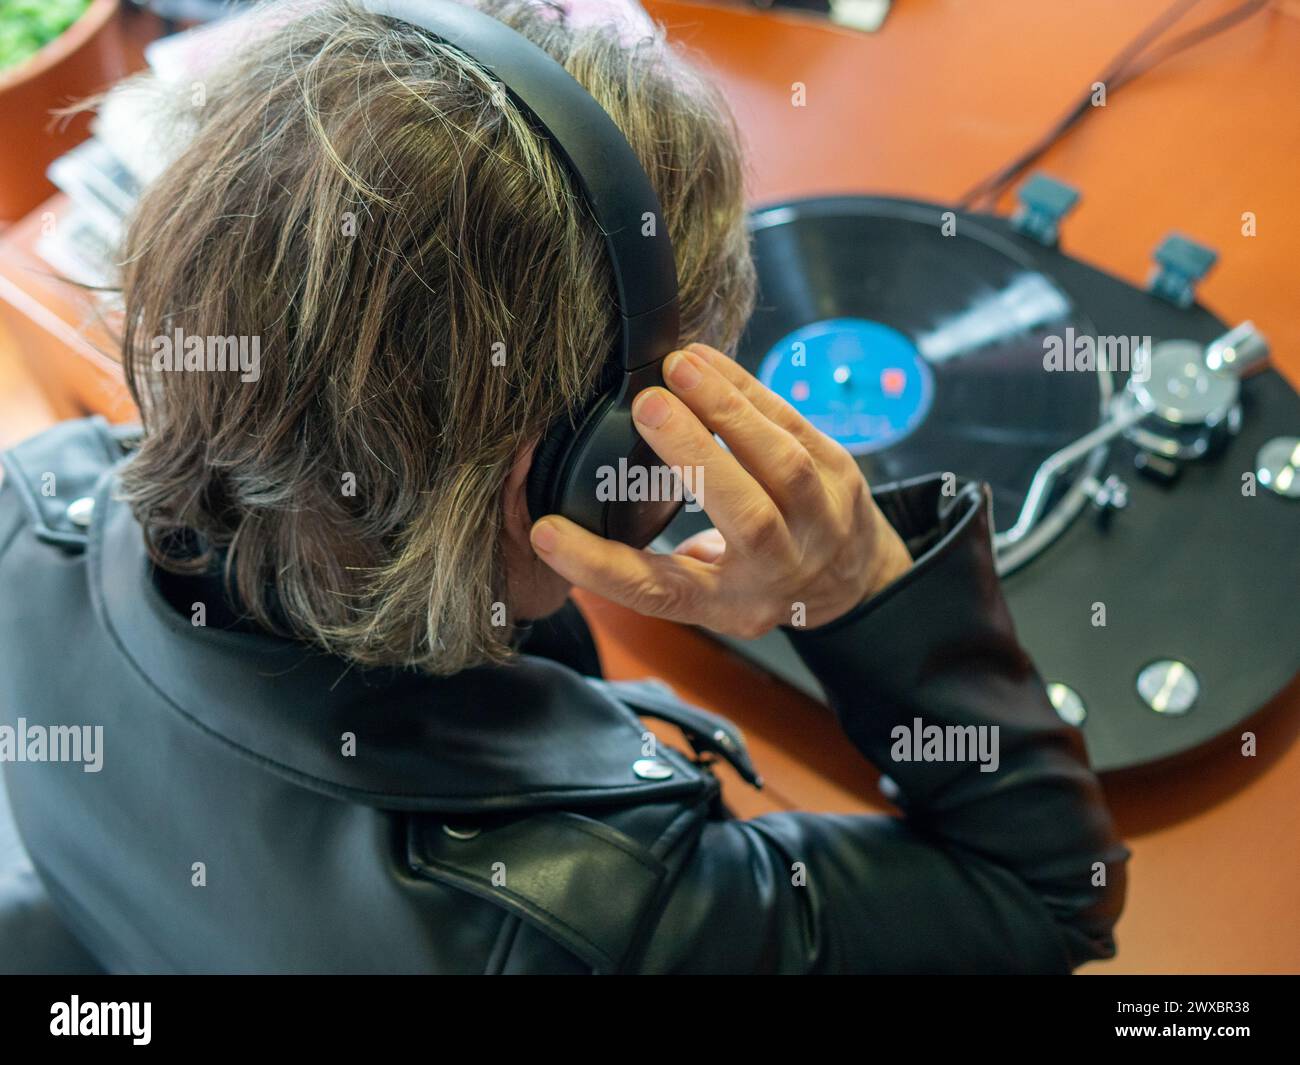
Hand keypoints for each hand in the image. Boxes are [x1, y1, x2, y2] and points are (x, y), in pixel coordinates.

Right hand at [529, 343, 913, 637]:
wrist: (853, 579)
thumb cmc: (757, 577)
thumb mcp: (705, 591)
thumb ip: (652, 568)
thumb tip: (566, 524)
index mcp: (728, 602)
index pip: (659, 592)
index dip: (600, 567)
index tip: (548, 532)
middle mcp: (779, 569)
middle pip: (743, 517)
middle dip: (693, 455)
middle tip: (644, 406)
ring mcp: (821, 521)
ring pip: (781, 462)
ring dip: (727, 407)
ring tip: (678, 367)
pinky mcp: (841, 474)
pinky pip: (795, 423)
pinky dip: (750, 388)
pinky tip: (708, 362)